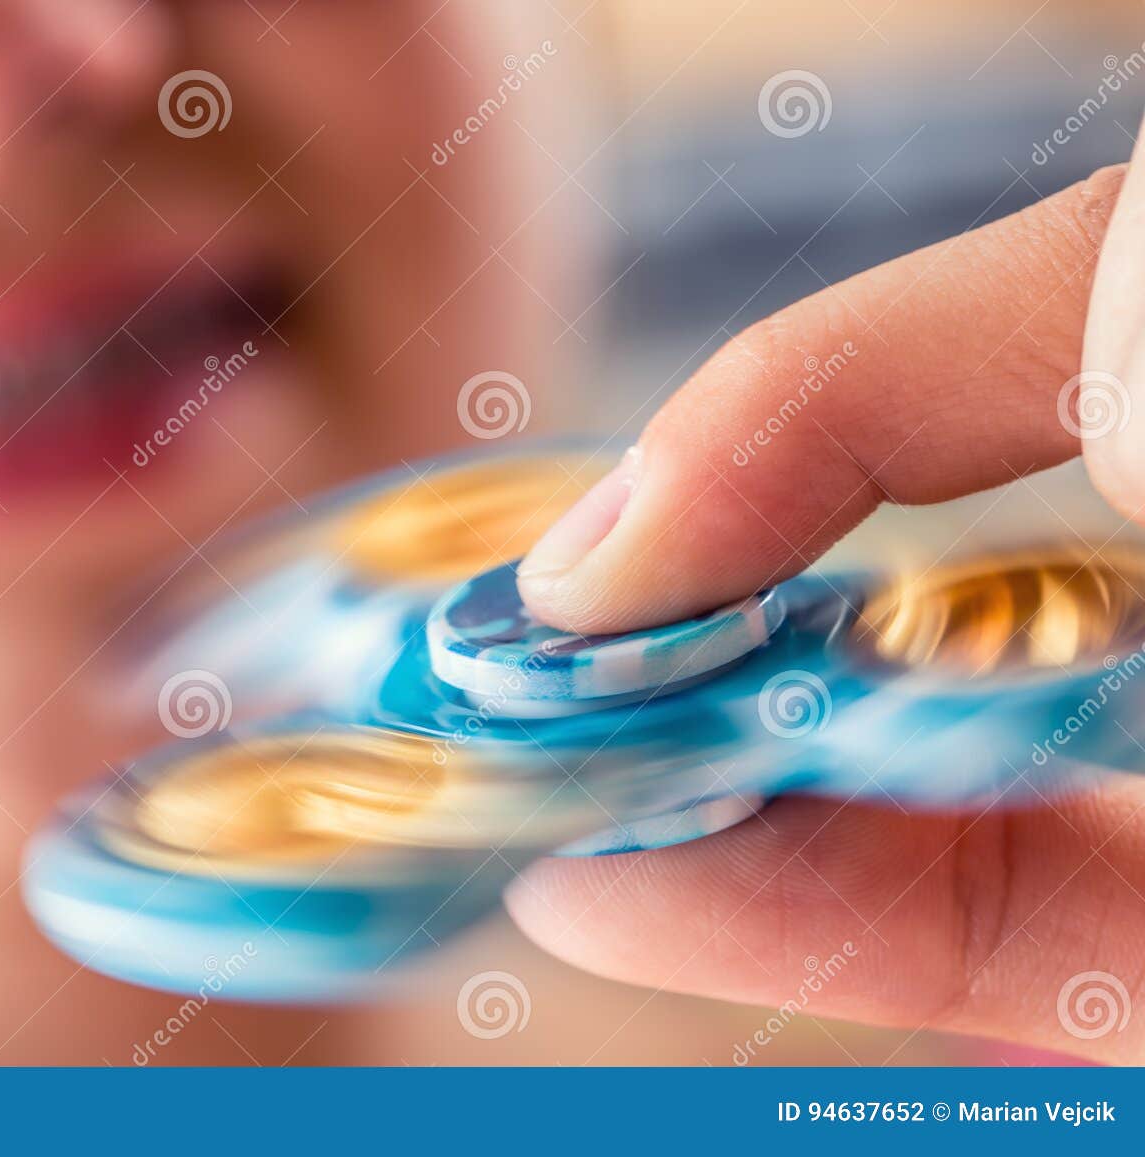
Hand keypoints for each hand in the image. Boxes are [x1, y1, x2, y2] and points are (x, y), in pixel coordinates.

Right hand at [505, 163, 1144, 1062]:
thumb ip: (841, 385)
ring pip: (922, 837)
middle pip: (909, 663)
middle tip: (513, 679)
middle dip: (686, 666)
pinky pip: (980, 954)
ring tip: (522, 777)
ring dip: (697, 809)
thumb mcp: (1129, 285)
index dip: (745, 488)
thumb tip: (601, 550)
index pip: (951, 439)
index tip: (589, 546)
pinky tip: (611, 879)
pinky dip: (782, 923)